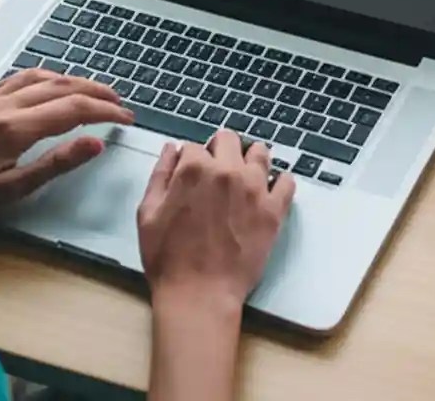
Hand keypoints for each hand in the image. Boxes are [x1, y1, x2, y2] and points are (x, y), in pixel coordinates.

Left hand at [0, 69, 132, 230]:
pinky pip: (17, 78)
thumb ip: (56, 164)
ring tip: (93, 91)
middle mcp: (2, 106)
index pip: (73, 110)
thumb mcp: (12, 190)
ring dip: (72, 80)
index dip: (105, 110)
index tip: (126, 117)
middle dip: (96, 91)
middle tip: (119, 101)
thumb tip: (94, 144)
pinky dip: (43, 77)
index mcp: (14, 129)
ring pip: (40, 76)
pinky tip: (51, 84)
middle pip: (61, 86)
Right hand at [139, 131, 294, 400]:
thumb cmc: (167, 257)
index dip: (190, 160)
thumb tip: (173, 148)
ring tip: (243, 176)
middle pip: (228, 140)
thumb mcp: (148, 212)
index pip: (194, 147)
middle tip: (216, 171)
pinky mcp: (274, 210)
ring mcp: (255, 189)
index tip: (191, 175)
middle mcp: (228, 171)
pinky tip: (268, 192)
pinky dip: (278, 182)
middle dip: (219, 149)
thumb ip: (160, 174)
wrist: (199, 294)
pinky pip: (287, 182)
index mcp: (194, 168)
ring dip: (250, 158)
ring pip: (260, 152)